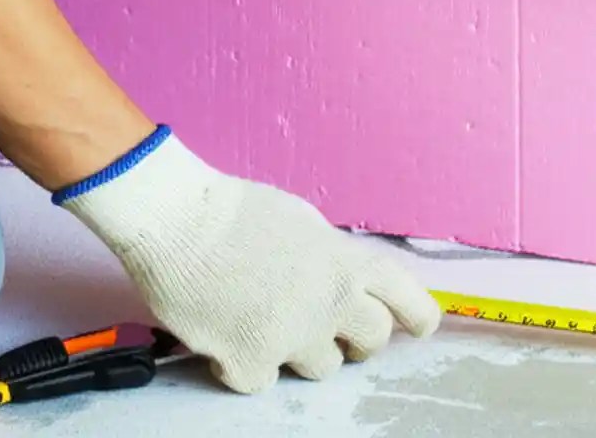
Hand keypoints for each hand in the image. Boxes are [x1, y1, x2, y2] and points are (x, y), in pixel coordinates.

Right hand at [56, 125, 440, 393]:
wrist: (178, 221)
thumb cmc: (236, 212)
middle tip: (329, 326)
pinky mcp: (251, 361)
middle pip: (372, 342)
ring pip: (323, 368)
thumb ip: (335, 259)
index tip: (414, 327)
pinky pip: (264, 382)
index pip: (411, 303)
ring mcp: (294, 336)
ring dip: (302, 351)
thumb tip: (346, 284)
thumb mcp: (306, 223)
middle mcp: (333, 302)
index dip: (417, 319)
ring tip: (269, 322)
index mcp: (350, 262)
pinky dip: (247, 365)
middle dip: (356, 338)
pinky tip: (229, 335)